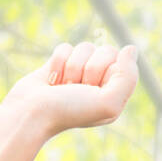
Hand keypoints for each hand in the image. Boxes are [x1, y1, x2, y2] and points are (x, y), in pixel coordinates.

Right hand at [0, 41, 138, 139]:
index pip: (121, 61)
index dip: (105, 71)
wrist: (31, 113)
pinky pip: (65, 47)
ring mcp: (79, 72)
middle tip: (75, 89)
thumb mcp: (107, 102)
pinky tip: (51, 81)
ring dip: (71, 67)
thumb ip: (128, 77)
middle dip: (87, 68)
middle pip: (104, 50)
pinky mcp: (60, 65)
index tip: (91, 89)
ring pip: (84, 47)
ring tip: (62, 86)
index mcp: (114, 92)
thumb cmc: (69, 112)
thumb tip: (130, 48)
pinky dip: (57, 63)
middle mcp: (99, 82)